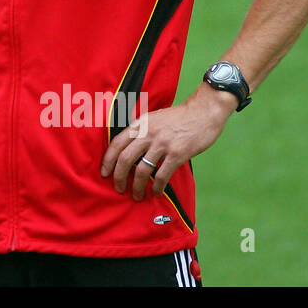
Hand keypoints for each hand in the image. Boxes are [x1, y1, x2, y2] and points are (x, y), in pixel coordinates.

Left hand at [100, 87, 236, 199]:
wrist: (204, 112)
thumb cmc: (179, 117)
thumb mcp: (154, 118)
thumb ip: (142, 131)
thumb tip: (129, 151)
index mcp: (140, 124)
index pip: (116, 143)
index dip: (108, 160)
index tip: (104, 172)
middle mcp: (148, 133)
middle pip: (124, 158)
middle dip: (118, 177)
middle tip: (118, 188)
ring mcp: (162, 144)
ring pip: (141, 170)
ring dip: (136, 186)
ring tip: (137, 195)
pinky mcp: (177, 153)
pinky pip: (161, 175)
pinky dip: (156, 187)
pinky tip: (155, 192)